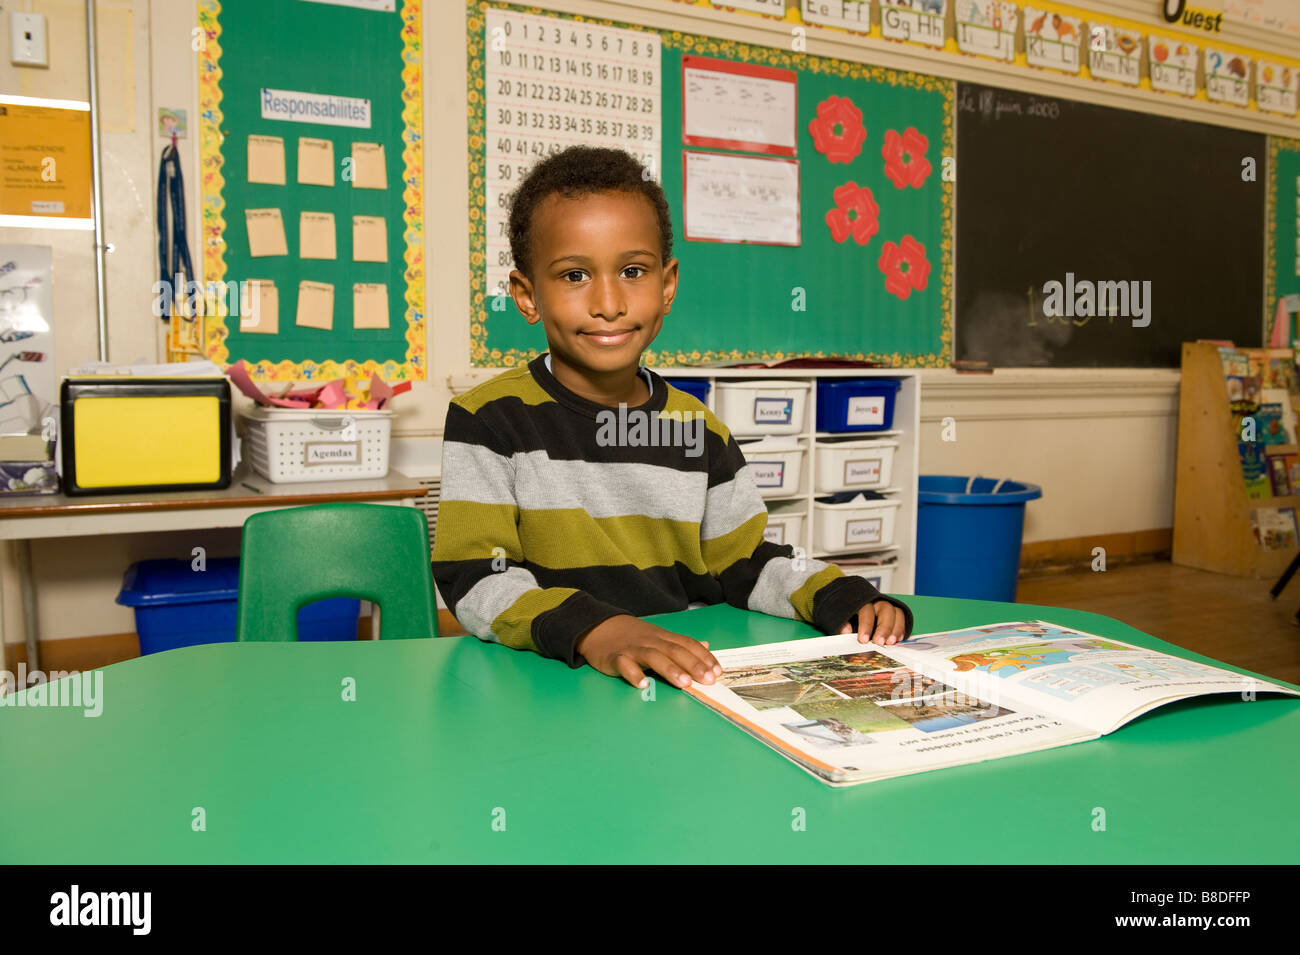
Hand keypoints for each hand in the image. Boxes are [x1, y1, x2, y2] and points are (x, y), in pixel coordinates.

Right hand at [576, 615, 721, 689]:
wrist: (600, 627)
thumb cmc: (633, 637)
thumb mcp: (659, 637)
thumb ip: (682, 643)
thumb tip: (706, 645)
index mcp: (664, 637)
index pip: (687, 644)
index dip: (703, 657)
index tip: (717, 672)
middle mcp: (652, 641)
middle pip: (674, 650)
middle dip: (693, 665)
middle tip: (708, 680)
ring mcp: (633, 649)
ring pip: (654, 657)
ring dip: (670, 669)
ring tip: (684, 683)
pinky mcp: (616, 657)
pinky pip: (625, 665)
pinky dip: (634, 674)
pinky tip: (643, 684)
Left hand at [841, 600, 905, 645]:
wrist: (850, 608)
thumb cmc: (846, 614)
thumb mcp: (839, 617)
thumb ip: (842, 623)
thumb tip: (846, 631)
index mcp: (862, 600)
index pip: (866, 610)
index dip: (865, 625)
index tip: (863, 640)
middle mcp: (877, 601)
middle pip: (886, 610)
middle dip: (884, 627)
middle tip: (879, 643)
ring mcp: (887, 607)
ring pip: (897, 613)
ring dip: (895, 629)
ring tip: (890, 643)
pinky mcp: (895, 614)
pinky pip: (902, 619)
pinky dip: (901, 629)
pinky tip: (897, 640)